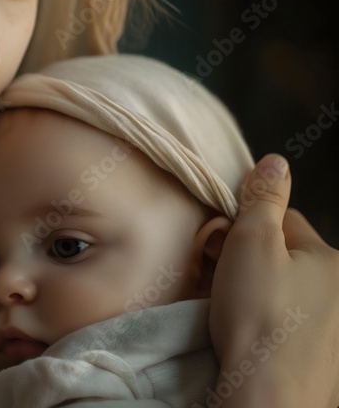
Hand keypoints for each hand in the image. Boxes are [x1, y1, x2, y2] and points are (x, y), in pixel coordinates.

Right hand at [209, 154, 338, 407]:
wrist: (268, 396)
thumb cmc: (259, 318)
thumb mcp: (252, 243)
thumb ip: (262, 199)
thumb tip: (275, 161)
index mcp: (332, 260)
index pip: (283, 223)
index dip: (244, 229)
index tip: (219, 247)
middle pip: (286, 259)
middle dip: (251, 263)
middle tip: (218, 277)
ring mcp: (335, 330)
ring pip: (287, 293)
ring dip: (258, 293)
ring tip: (230, 308)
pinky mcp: (324, 359)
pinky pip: (289, 326)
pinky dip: (269, 325)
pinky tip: (248, 333)